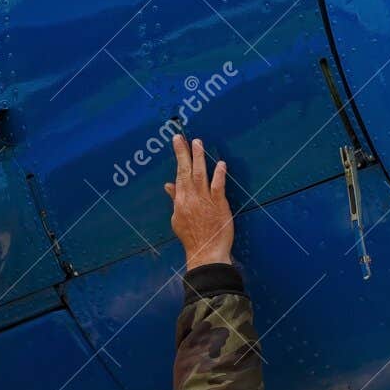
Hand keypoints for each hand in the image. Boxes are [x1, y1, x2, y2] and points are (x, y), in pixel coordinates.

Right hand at [164, 136, 233, 269]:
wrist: (205, 252)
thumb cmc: (192, 237)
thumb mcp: (178, 218)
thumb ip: (175, 199)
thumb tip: (168, 185)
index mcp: (181, 200)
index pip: (179, 173)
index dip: (179, 157)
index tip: (177, 142)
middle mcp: (191, 198)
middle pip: (186, 171)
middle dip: (184, 152)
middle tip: (182, 137)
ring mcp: (205, 201)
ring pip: (201, 175)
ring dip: (199, 158)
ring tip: (198, 143)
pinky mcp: (219, 205)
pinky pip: (218, 187)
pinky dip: (219, 175)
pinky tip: (221, 164)